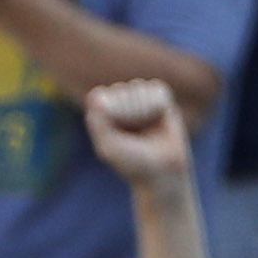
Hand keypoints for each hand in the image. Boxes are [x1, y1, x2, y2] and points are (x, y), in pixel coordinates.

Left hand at [82, 75, 189, 192]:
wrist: (162, 170)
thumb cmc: (131, 162)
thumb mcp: (108, 146)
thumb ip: (97, 123)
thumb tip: (96, 96)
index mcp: (101, 113)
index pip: (100, 95)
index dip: (110, 113)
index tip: (117, 134)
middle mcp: (119, 102)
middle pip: (120, 89)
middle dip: (128, 113)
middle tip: (134, 136)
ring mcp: (139, 98)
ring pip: (138, 86)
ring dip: (144, 110)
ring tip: (147, 128)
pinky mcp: (159, 97)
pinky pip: (156, 88)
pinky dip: (159, 105)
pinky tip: (159, 118)